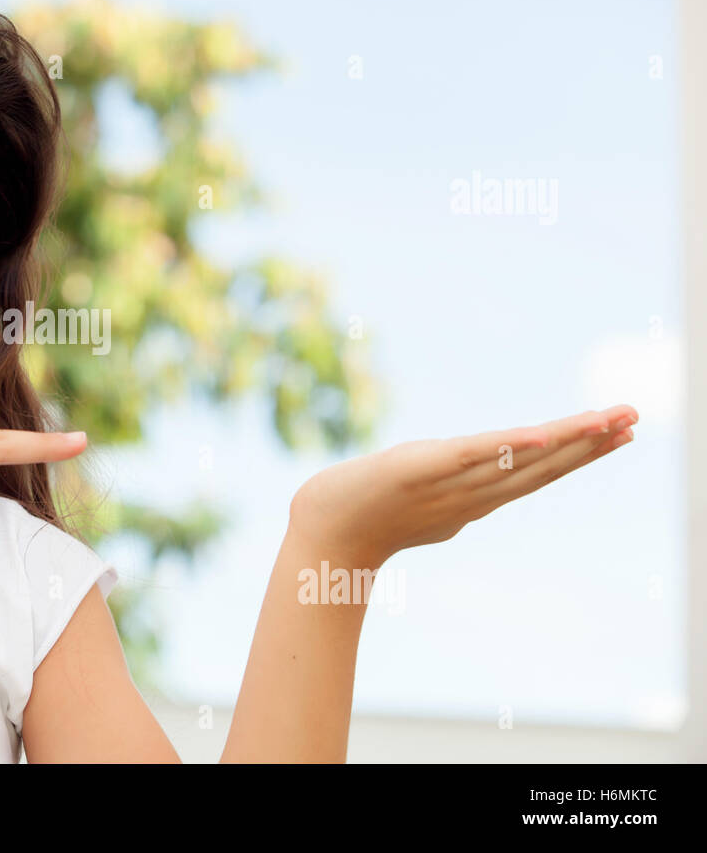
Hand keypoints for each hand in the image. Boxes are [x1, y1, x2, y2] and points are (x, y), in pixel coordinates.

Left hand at [288, 404, 638, 566]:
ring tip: (607, 420)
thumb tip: (475, 478)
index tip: (620, 432)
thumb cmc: (363, 514)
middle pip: (541, 467)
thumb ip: (450, 488)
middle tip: (636, 419)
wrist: (320, 535)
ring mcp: (446, 485)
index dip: (580, 453)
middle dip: (590, 443)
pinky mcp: (415, 472)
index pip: (537, 472)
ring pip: (515, 461)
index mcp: (472, 499)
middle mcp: (468, 495)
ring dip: (564, 440)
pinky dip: (505, 448)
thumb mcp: (419, 497)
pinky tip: (538, 436)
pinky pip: (467, 458)